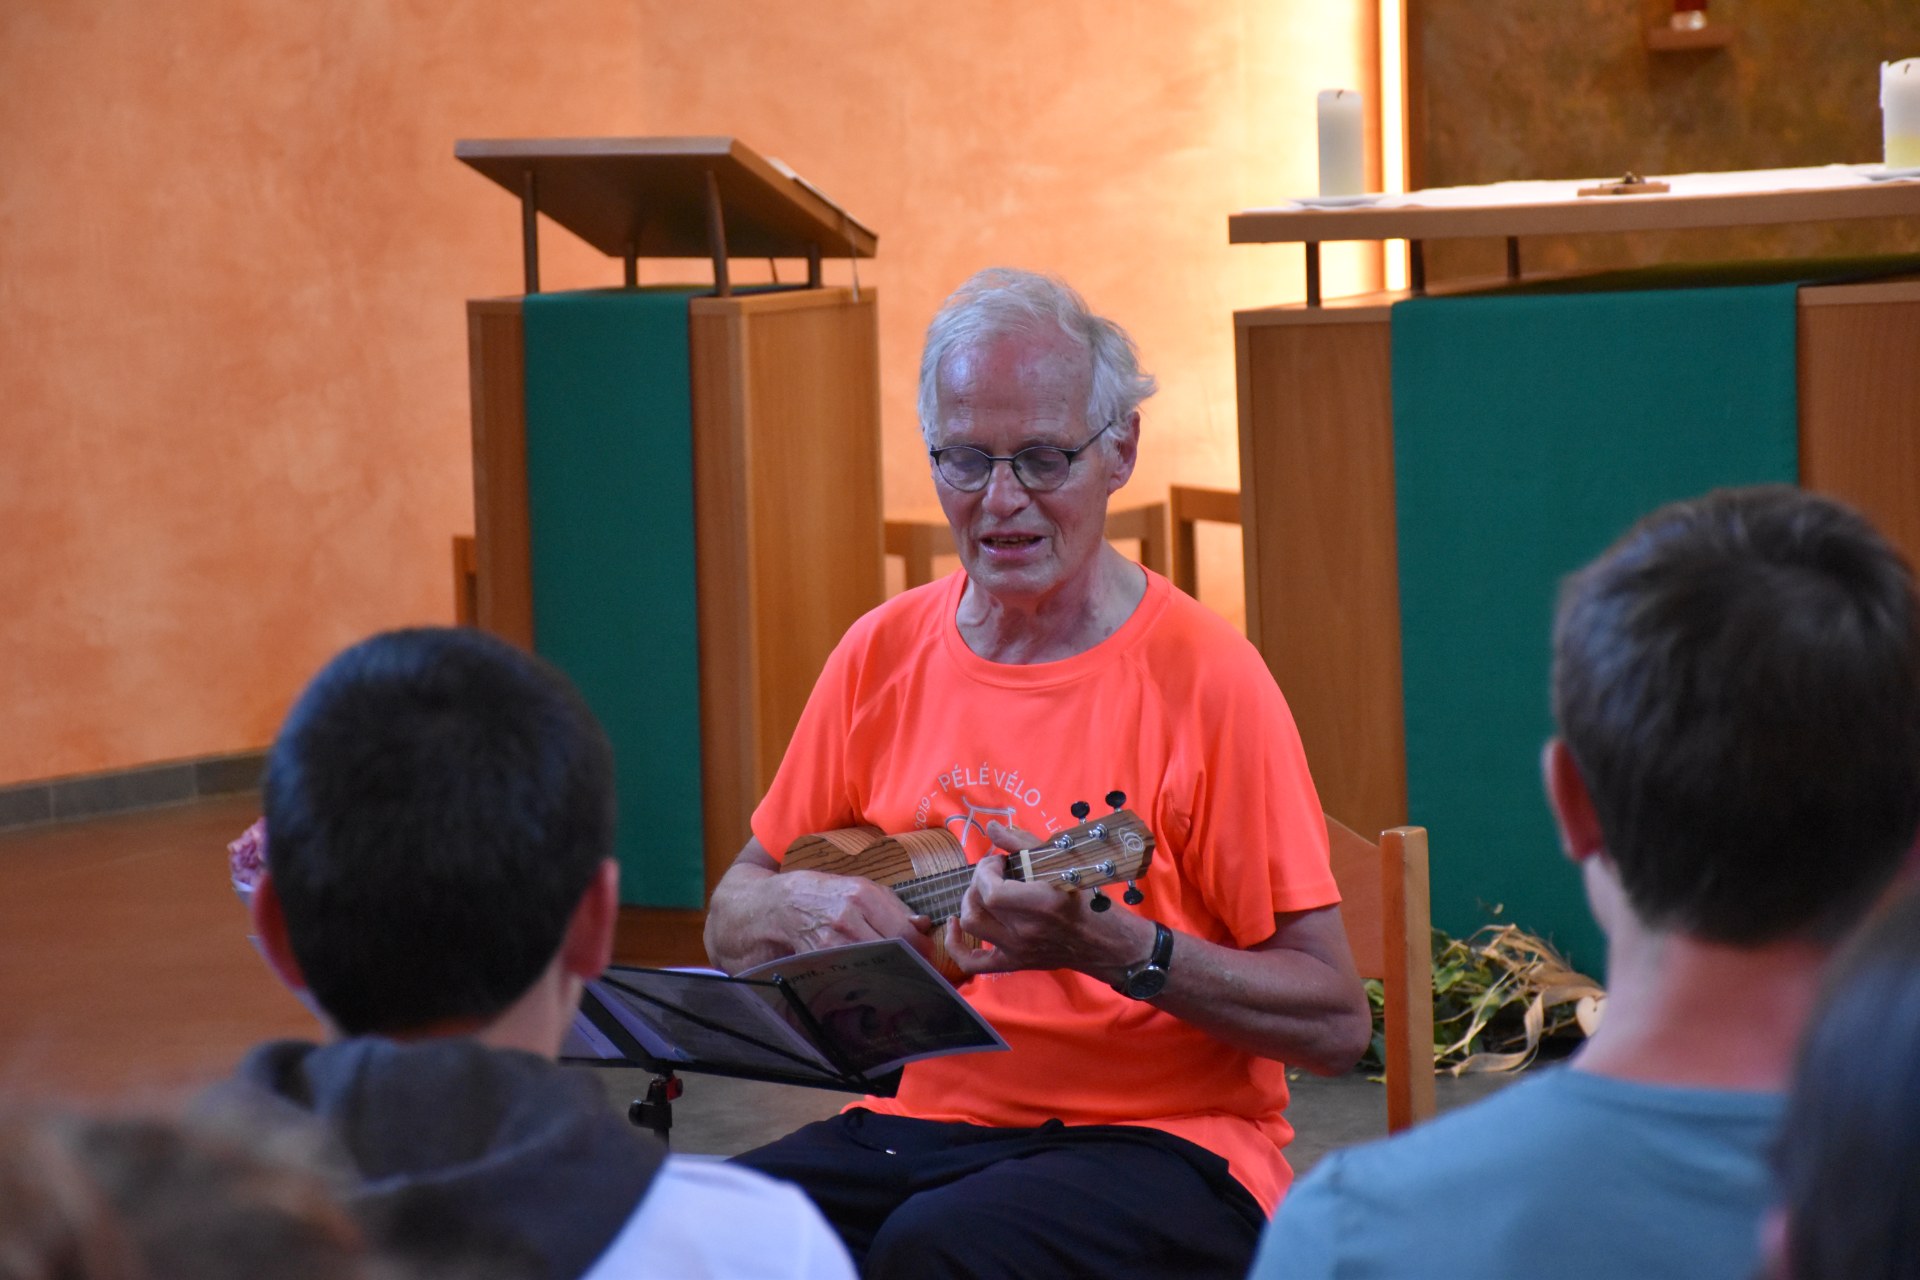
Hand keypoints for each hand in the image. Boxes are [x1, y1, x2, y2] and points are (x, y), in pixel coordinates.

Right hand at [754, 868, 934, 961]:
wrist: (775, 906)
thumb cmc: (821, 893)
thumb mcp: (857, 886)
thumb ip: (892, 904)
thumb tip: (922, 924)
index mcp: (861, 895)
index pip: (905, 931)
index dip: (921, 948)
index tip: (927, 956)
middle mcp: (847, 918)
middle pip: (893, 951)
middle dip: (910, 964)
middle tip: (919, 971)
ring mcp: (831, 942)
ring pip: (875, 966)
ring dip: (891, 974)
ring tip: (899, 977)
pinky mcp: (819, 960)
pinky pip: (852, 974)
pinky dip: (866, 979)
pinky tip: (872, 980)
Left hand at [943, 821, 1153, 979]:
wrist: (1105, 942)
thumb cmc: (1088, 900)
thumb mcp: (1062, 864)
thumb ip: (1022, 844)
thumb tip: (992, 826)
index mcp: (1040, 904)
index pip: (991, 890)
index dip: (985, 871)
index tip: (999, 862)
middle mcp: (1025, 931)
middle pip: (978, 905)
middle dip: (978, 881)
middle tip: (994, 872)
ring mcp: (1017, 950)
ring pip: (972, 926)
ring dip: (969, 902)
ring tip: (982, 891)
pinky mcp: (1015, 963)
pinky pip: (972, 962)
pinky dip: (956, 945)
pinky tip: (956, 924)